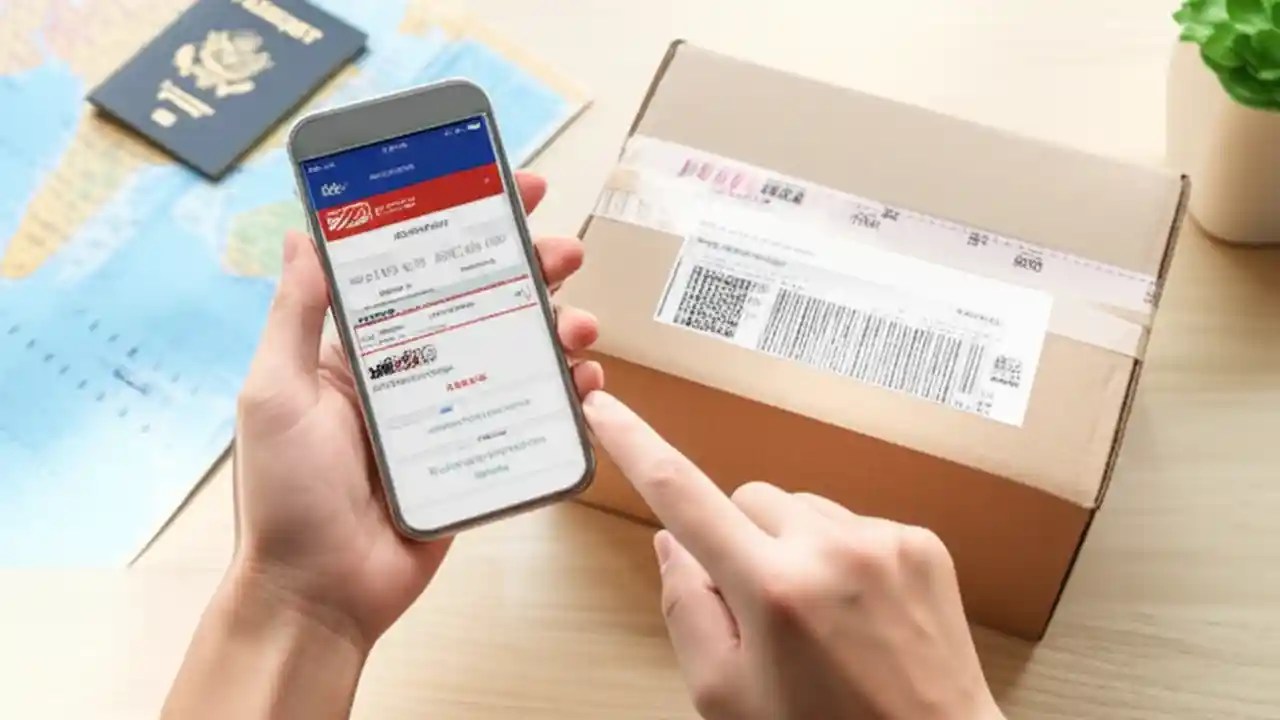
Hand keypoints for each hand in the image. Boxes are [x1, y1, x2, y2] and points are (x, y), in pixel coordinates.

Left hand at [231, 173, 604, 650]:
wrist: (320, 594)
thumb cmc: (285, 496)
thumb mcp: (276, 392)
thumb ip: (296, 316)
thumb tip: (302, 233)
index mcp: (365, 348)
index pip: (420, 268)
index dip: (463, 224)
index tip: (504, 186)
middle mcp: (413, 372)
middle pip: (483, 302)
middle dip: (528, 267)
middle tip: (564, 249)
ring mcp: (450, 414)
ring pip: (516, 353)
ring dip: (557, 328)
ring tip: (580, 325)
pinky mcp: (477, 457)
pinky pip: (530, 415)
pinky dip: (565, 395)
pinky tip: (584, 384)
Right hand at [582, 392, 1002, 719]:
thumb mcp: (724, 696)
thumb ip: (684, 610)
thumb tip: (672, 543)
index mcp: (772, 590)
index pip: (682, 495)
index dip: (634, 445)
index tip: (603, 409)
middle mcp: (830, 549)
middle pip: (747, 498)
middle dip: (738, 541)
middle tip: (757, 611)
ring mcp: (883, 540)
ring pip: (801, 508)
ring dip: (792, 547)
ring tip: (817, 619)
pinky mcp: (921, 543)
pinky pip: (852, 523)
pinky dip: (840, 557)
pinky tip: (857, 613)